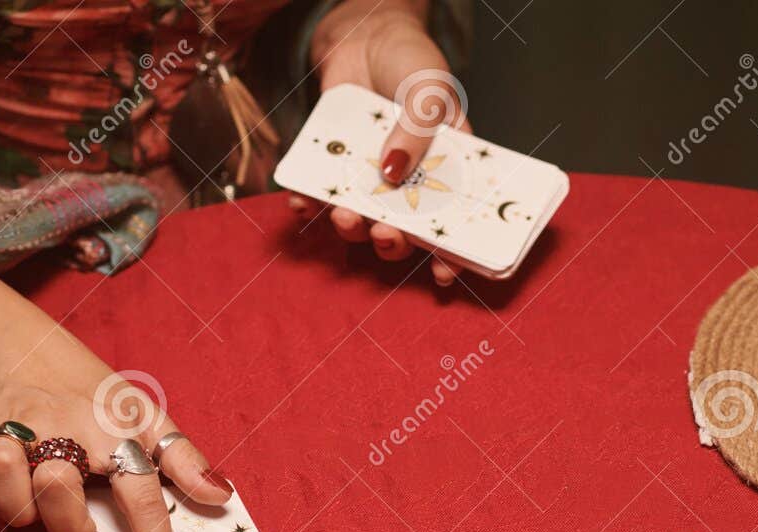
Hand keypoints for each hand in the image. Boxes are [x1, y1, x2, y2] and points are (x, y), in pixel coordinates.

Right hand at [0, 266, 232, 531]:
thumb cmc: (74, 378)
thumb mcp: (135, 408)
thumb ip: (180, 455)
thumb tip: (220, 495)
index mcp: (111, 428)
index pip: (142, 492)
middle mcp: (61, 432)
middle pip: (65, 504)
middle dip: (70, 526)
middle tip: (76, 519)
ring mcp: (9, 436)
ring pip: (15, 505)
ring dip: (25, 510)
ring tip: (33, 490)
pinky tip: (0, 483)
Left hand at [291, 0, 466, 286]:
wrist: (368, 33)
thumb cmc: (412, 60)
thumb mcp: (427, 91)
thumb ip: (416, 132)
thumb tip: (391, 173)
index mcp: (446, 172)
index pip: (453, 223)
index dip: (450, 254)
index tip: (442, 273)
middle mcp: (408, 183)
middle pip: (403, 232)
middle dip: (392, 243)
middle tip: (384, 234)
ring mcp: (369, 176)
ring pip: (362, 219)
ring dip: (352, 229)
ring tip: (345, 215)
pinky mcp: (336, 163)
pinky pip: (321, 194)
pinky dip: (310, 204)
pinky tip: (304, 205)